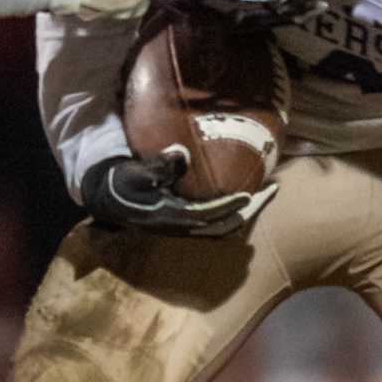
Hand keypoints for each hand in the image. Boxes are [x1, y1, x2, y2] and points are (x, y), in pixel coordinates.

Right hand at [81, 150, 276, 238]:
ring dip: (246, 213)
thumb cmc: (122, 183)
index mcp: (170, 216)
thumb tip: (182, 153)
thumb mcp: (134, 173)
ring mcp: (184, 228)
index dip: (230, 206)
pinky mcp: (186, 224)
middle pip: (224, 227)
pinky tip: (246, 198)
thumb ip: (158, 166)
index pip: (207, 215)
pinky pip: (217, 224)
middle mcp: (181, 227)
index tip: (251, 193)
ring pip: (223, 228)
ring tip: (266, 192)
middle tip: (273, 189)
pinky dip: (235, 214)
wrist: (109, 200)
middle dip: (250, 210)